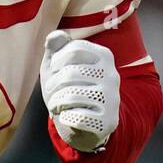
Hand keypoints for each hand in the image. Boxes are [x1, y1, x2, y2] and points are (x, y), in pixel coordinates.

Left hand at [40, 30, 119, 152]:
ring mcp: (112, 99)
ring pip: (72, 96)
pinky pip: (78, 117)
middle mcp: (112, 76)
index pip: (76, 49)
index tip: (55, 69)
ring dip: (56, 101)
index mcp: (104, 57)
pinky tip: (66, 117)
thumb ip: (55, 47)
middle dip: (53, 83)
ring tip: (55, 105)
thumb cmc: (68, 89)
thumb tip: (54, 36)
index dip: (58, 60)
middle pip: (71, 73)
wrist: (84, 125)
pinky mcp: (108, 121)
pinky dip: (65, 117)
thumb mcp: (57, 66)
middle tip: (50, 90)